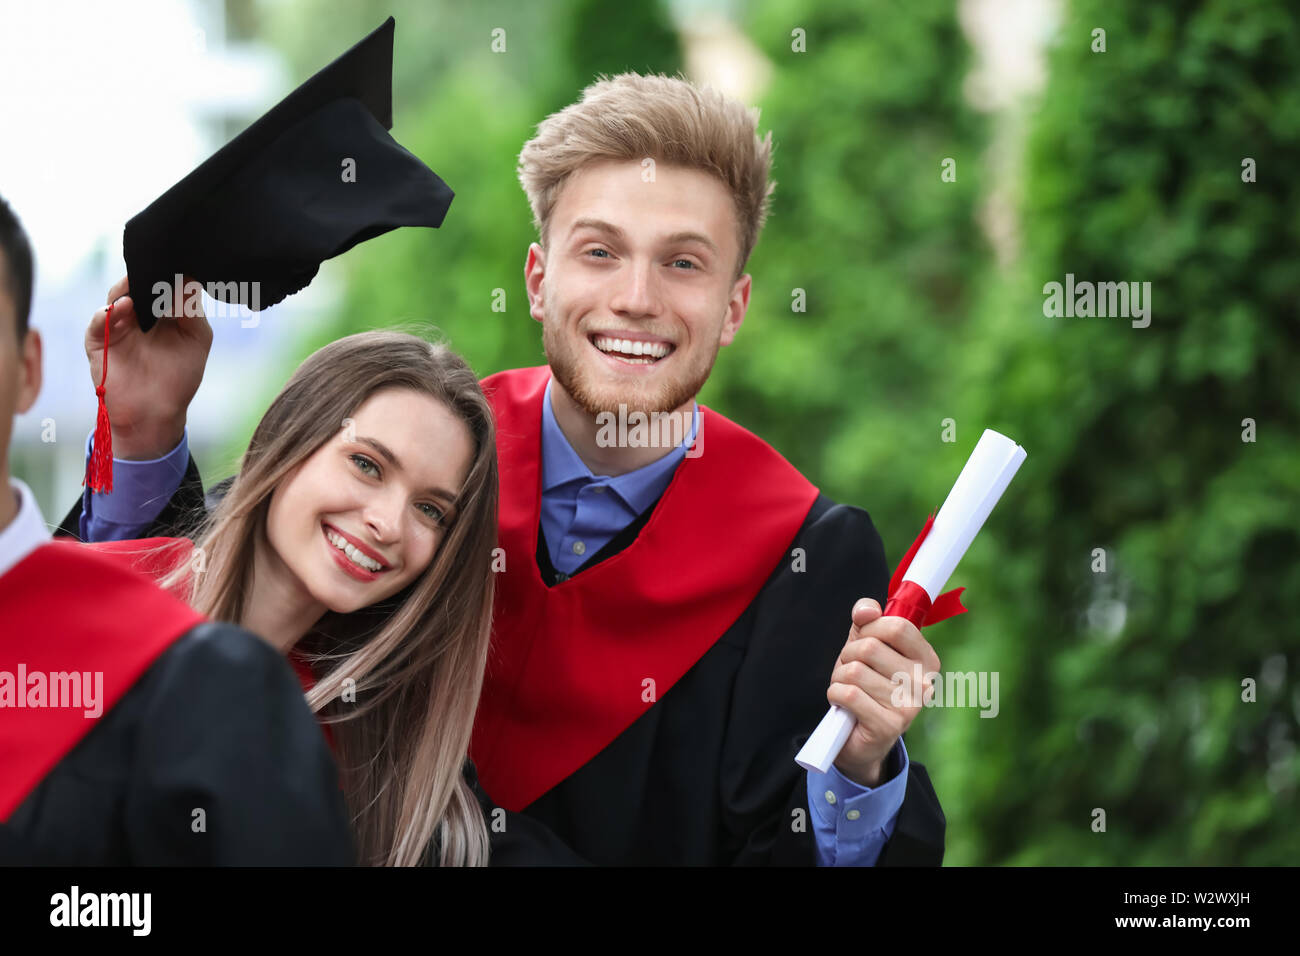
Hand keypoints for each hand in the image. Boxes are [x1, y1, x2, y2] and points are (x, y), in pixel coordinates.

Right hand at [85, 275, 211, 458]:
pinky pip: (99, 321)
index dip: (169, 272)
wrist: (155, 412)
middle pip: (137, 284)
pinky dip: (108, 313)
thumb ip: (191, 309)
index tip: (178, 262)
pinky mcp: (100, 341)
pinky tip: (122, 309)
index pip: (163, 282)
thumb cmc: (179, 377)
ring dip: (126, 289)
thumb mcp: (196, 339)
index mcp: (163, 311)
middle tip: (157, 267)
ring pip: (116, 297)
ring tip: (138, 287)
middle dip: (146, 274)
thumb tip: (188, 278)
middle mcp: (139, 314)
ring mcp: (118, 325)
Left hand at [827, 597, 940, 786]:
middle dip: (848, 656)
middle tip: (851, 671)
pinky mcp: (889, 726)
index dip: (869, 628)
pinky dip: (835, 695)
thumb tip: (866, 610)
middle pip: (870, 647)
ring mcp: (909, 707)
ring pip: (854, 671)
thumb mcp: (866, 646)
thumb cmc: (866, 685)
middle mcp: (924, 683)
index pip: (897, 626)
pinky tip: (843, 705)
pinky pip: (848, 694)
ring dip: (839, 678)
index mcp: (926, 659)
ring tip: (848, 690)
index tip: (862, 639)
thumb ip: (868, 621)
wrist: (860, 738)